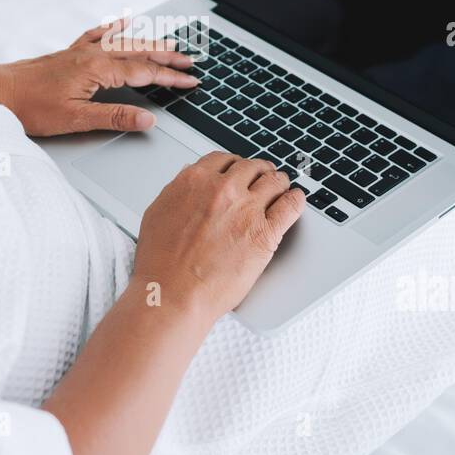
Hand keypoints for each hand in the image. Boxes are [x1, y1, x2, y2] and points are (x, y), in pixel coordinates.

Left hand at [0, 20, 198, 136]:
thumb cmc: (30, 107)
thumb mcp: (75, 119)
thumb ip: (114, 118)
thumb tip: (148, 120)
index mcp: (97, 69)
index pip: (144, 72)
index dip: (171, 78)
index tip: (192, 81)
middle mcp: (91, 55)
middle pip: (138, 53)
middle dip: (167, 58)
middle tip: (191, 63)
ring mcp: (79, 52)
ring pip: (122, 42)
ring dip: (148, 43)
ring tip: (170, 45)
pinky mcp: (68, 53)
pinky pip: (97, 35)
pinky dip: (114, 28)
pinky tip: (123, 21)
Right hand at [132, 152, 305, 321]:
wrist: (172, 294)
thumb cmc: (161, 263)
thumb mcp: (158, 213)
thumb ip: (177, 191)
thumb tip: (189, 180)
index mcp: (195, 181)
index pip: (224, 160)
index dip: (235, 166)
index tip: (239, 172)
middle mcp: (223, 190)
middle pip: (252, 167)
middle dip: (259, 172)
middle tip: (263, 179)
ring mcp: (247, 210)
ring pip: (275, 181)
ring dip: (279, 183)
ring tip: (282, 189)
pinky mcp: (265, 233)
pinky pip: (291, 206)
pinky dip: (296, 200)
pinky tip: (295, 201)